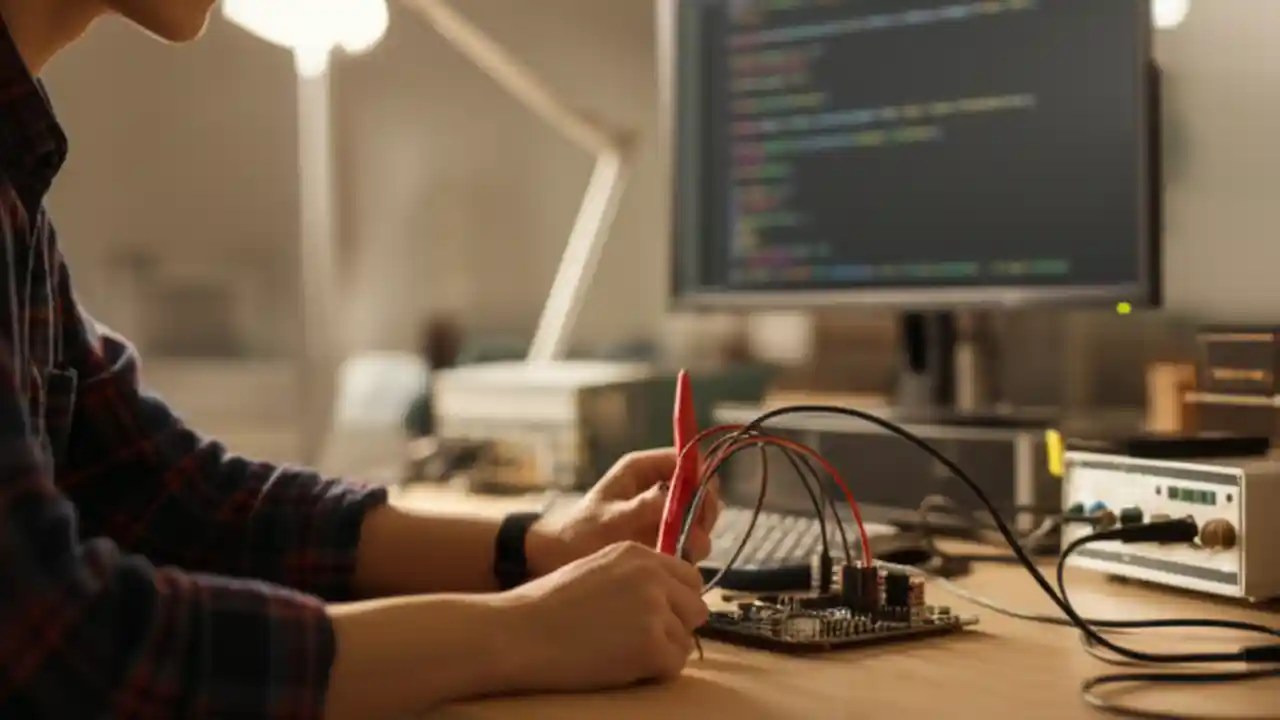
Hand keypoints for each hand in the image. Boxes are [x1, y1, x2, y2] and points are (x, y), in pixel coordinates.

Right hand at [503, 541, 708, 691]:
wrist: (519, 632)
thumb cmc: (546, 606)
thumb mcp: (596, 569)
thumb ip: (634, 576)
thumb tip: (667, 598)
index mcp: (639, 554)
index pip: (689, 577)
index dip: (677, 601)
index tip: (659, 617)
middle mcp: (653, 576)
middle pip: (696, 607)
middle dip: (676, 626)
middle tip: (641, 640)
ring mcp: (654, 610)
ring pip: (686, 639)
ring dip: (663, 651)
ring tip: (623, 653)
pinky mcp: (651, 646)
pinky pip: (675, 664)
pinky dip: (654, 672)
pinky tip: (623, 666)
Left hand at [527, 449, 721, 576]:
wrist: (559, 559)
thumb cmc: (579, 533)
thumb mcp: (611, 519)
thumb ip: (644, 507)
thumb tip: (678, 494)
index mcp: (643, 469)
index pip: (688, 461)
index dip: (701, 480)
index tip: (703, 506)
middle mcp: (657, 485)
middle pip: (701, 490)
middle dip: (702, 513)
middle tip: (692, 537)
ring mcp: (662, 511)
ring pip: (699, 516)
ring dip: (697, 535)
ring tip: (680, 553)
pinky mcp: (662, 534)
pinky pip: (689, 537)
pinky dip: (688, 549)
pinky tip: (674, 562)